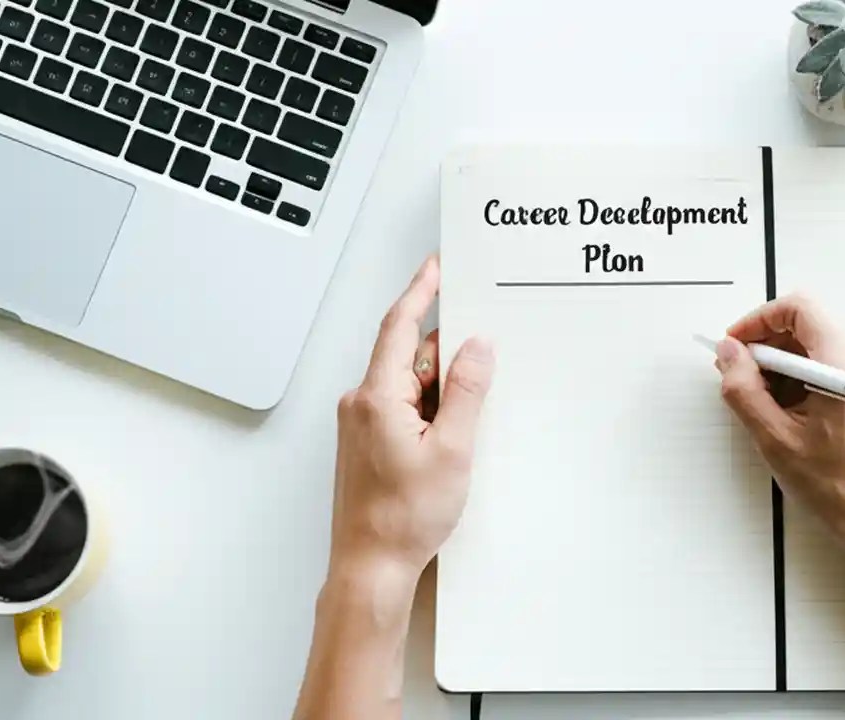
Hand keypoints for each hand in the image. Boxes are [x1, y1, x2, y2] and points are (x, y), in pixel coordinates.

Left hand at [331, 257, 495, 580]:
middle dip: (447, 352)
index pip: (399, 326)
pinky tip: (450, 434)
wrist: (370, 567)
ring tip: (466, 421)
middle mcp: (361, 404)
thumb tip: (477, 347)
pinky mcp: (367, 443)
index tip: (436, 266)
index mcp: (376, 397)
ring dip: (440, 388)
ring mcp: (361, 424)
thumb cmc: (402, 519)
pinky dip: (429, 408)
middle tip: (483, 356)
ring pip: (408, 384)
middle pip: (409, 355)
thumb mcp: (452, 450)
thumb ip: (466, 392)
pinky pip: (402, 407)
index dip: (420, 291)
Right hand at [715, 294, 844, 550]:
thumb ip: (744, 388)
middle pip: (807, 324)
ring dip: (784, 365)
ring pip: (817, 343)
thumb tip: (728, 352)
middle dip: (768, 347)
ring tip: (767, 404)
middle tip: (741, 379)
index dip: (758, 320)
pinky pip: (832, 361)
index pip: (799, 309)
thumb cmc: (836, 486)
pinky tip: (790, 410)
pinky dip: (803, 376)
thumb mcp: (775, 438)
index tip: (734, 346)